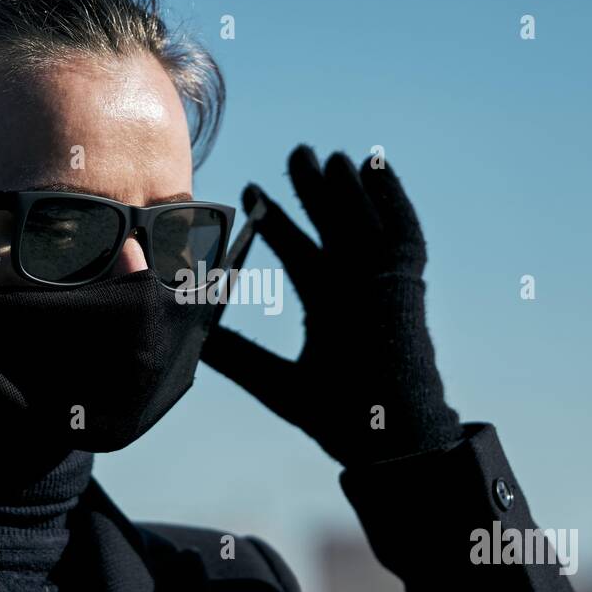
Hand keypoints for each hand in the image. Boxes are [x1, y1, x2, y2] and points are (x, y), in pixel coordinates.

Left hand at [201, 146, 461, 466]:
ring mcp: (383, 284)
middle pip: (334, 226)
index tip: (251, 192)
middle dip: (314, 191)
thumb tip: (184, 332)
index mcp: (329, 308)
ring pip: (364, 220)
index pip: (300, 252)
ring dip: (347, 187)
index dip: (277, 222)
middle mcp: (357, 290)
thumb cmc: (337, 418)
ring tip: (326, 154)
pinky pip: (403, 228)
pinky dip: (391, 196)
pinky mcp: (407, 283)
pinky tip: (372, 163)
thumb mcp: (271, 379)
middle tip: (296, 152)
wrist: (384, 439)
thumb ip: (232, 353)